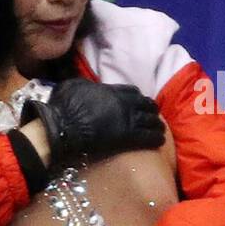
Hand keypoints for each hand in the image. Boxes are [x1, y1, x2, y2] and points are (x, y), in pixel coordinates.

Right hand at [31, 80, 164, 164]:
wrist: (63, 126)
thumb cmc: (64, 106)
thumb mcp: (74, 85)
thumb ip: (86, 84)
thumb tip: (86, 84)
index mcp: (111, 90)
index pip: (131, 91)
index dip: (138, 97)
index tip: (140, 101)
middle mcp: (123, 103)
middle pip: (145, 104)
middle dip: (151, 109)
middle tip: (154, 114)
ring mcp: (127, 120)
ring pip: (150, 120)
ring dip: (157, 124)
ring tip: (160, 128)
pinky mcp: (127, 137)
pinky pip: (147, 137)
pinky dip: (155, 139)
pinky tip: (160, 141)